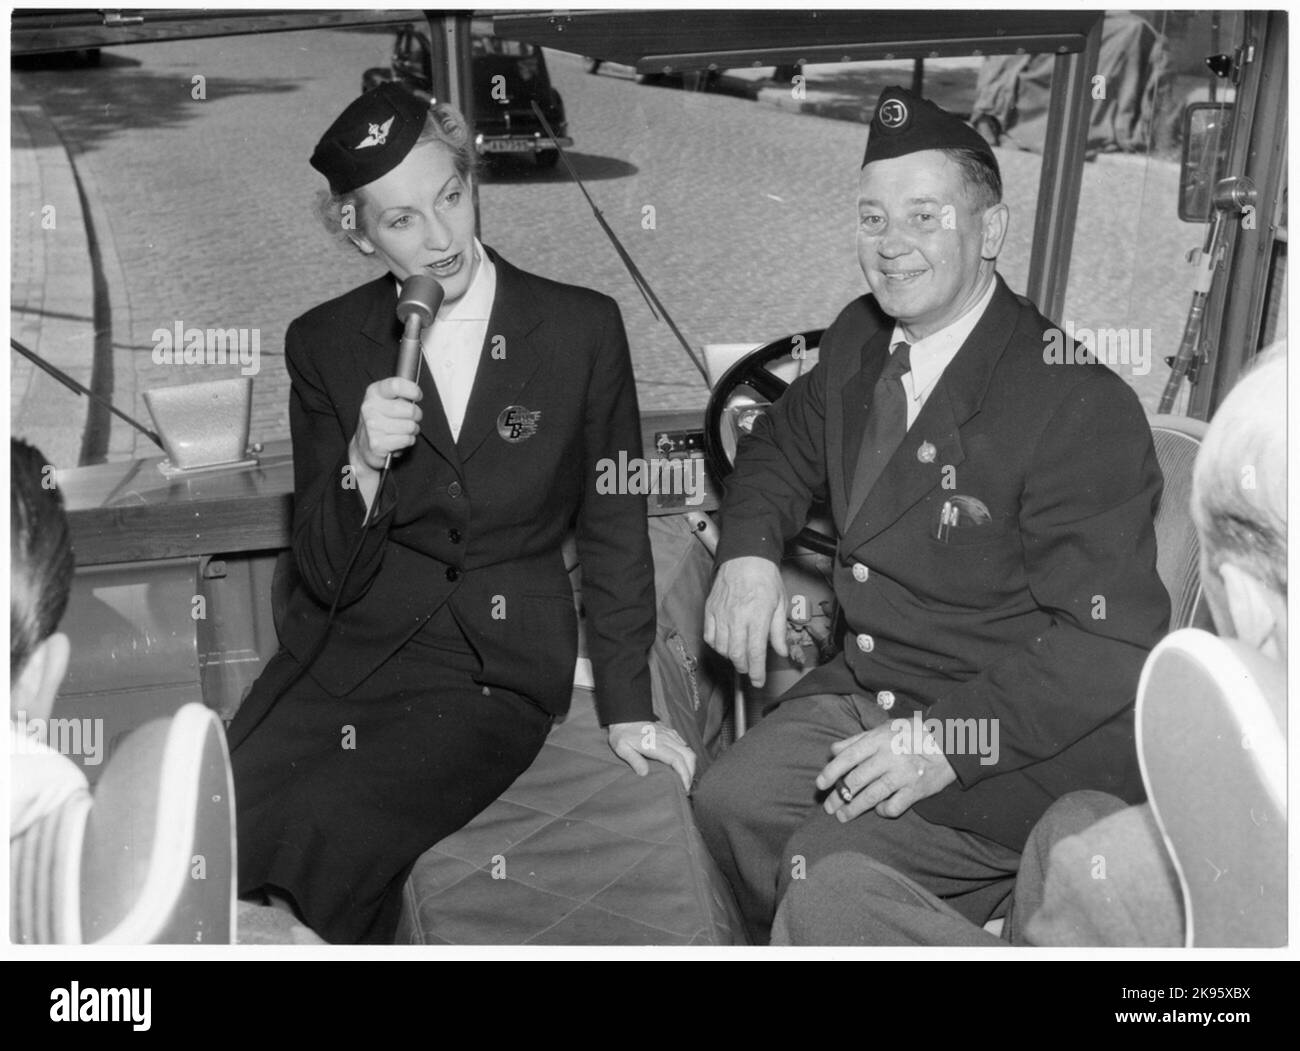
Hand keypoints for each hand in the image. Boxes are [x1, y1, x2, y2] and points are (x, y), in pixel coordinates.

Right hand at [349, 376, 422, 472]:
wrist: (363, 446)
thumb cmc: (379, 421)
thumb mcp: (385, 400)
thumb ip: (400, 394)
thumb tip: (416, 394)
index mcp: (374, 392)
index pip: (396, 386)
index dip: (412, 390)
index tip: (418, 396)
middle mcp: (370, 408)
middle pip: (409, 410)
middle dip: (417, 415)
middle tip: (411, 418)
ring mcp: (372, 426)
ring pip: (410, 426)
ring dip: (412, 430)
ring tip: (404, 430)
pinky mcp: (377, 443)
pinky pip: (407, 439)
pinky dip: (408, 440)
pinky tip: (399, 439)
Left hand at [607, 721, 696, 791]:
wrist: (625, 715)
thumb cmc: (622, 733)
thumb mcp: (622, 748)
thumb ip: (634, 760)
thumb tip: (644, 773)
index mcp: (656, 744)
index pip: (677, 760)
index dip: (684, 774)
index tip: (684, 787)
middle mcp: (666, 738)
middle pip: (688, 755)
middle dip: (691, 772)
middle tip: (686, 786)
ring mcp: (669, 734)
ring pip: (688, 750)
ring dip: (690, 765)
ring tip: (685, 778)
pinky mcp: (669, 731)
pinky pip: (683, 744)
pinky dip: (686, 756)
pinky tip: (681, 764)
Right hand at [703, 556, 787, 687]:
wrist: (744, 556)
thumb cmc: (765, 578)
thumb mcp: (780, 603)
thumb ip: (779, 630)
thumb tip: (781, 651)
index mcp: (757, 616)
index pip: (755, 653)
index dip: (756, 672)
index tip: (758, 682)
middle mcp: (737, 617)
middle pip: (736, 654)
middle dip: (744, 667)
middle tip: (750, 669)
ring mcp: (721, 614)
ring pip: (721, 648)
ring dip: (731, 657)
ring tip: (739, 655)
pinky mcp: (710, 610)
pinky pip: (709, 636)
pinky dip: (716, 645)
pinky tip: (725, 644)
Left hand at [815, 719, 956, 820]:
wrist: (951, 740)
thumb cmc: (912, 733)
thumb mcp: (883, 728)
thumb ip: (857, 739)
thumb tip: (833, 750)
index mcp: (878, 740)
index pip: (848, 757)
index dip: (831, 772)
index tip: (820, 784)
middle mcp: (888, 757)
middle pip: (856, 781)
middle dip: (838, 796)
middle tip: (829, 807)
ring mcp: (902, 775)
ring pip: (871, 796)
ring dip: (854, 809)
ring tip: (843, 816)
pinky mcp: (916, 790)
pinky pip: (894, 806)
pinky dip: (883, 810)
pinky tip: (878, 809)